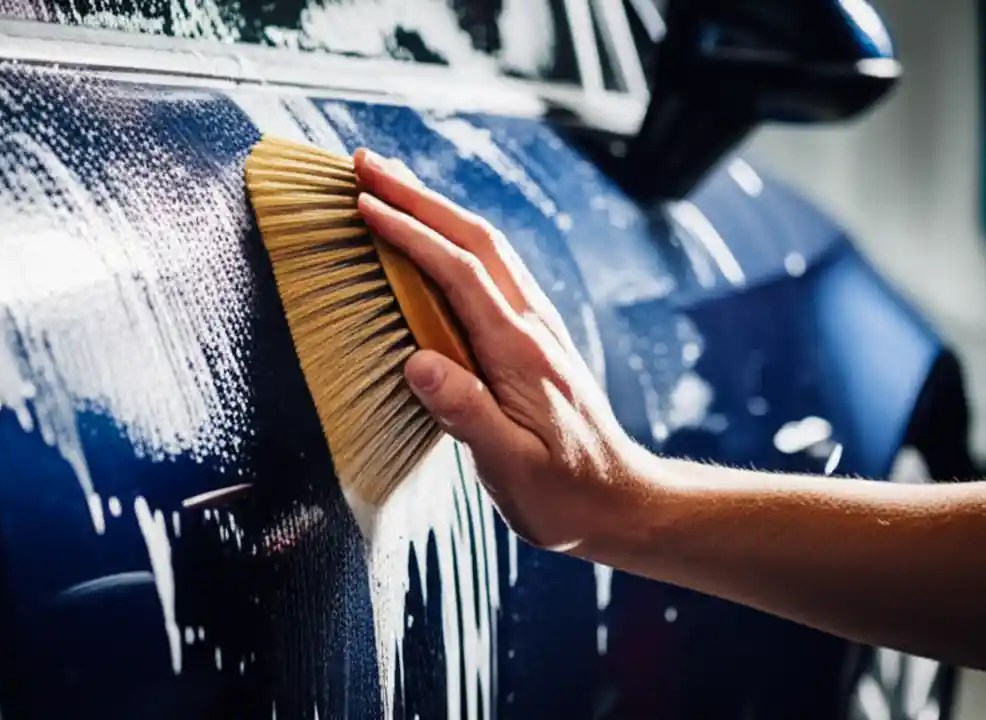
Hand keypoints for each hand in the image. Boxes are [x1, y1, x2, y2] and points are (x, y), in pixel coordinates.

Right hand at [353, 149, 658, 553]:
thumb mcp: (510, 467)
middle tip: (364, 163)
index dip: (409, 234)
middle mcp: (532, 326)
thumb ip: (465, 413)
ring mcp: (537, 328)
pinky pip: (490, 270)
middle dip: (418, 196)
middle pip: (474, 239)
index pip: (458, 273)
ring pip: (485, 247)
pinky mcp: (533, 339)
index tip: (363, 204)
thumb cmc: (563, 495)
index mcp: (520, 352)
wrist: (622, 504)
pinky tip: (434, 237)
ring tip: (389, 182)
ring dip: (436, 208)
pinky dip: (453, 239)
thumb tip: (416, 362)